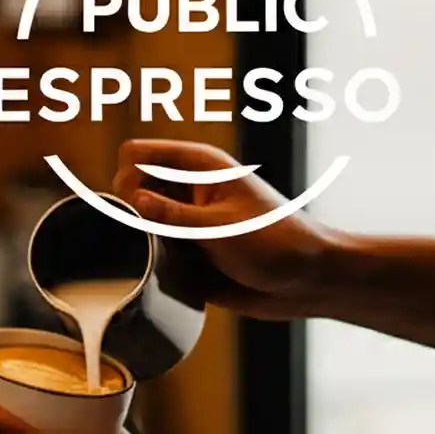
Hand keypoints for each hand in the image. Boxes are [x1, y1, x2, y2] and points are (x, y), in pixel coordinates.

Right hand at [112, 139, 342, 319]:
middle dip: (130, 214)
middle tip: (155, 240)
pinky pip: (155, 251)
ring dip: (141, 241)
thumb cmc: (276, 242)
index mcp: (198, 166)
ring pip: (140, 222)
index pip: (135, 154)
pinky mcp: (191, 249)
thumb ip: (171, 217)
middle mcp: (188, 188)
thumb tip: (129, 202)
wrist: (308, 279)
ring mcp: (188, 218)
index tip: (139, 211)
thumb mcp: (220, 229)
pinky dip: (153, 262)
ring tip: (167, 259)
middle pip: (131, 188)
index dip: (126, 180)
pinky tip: (170, 275)